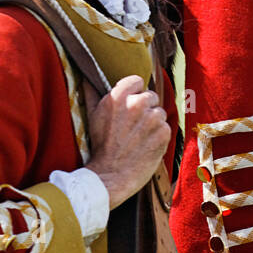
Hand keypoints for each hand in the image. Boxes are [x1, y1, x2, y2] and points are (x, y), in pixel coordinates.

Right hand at [86, 75, 170, 208]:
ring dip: (152, 123)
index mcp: (118, 96)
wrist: (110, 176)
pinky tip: (146, 145)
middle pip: (150, 96)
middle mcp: (137, 104)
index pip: (137, 81)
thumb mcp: (92, 116)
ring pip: (159, 112)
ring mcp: (152, 118)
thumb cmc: (100, 146)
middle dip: (144, 109)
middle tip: (132, 126)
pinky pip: (165, 127)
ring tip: (138, 138)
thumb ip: (92, 93)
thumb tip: (87, 77)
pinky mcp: (163, 133)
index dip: (134, 93)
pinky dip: (158, 136)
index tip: (129, 105)